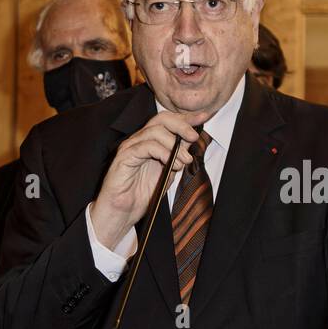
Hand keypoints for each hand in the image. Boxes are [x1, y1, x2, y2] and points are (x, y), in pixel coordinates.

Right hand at [90, 111, 199, 247]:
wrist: (123, 212)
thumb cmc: (142, 194)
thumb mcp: (168, 172)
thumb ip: (178, 156)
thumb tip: (192, 141)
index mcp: (150, 141)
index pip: (168, 121)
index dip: (186, 118)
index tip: (204, 116)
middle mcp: (139, 140)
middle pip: (161, 119)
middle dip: (181, 125)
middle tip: (194, 138)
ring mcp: (131, 146)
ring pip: (155, 131)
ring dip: (175, 145)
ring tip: (184, 161)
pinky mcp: (124, 156)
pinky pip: (146, 146)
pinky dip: (163, 153)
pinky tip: (172, 164)